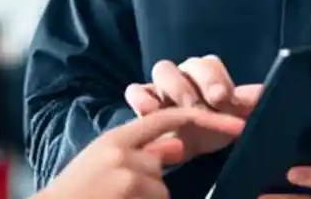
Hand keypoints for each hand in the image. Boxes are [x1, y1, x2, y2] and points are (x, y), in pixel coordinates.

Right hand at [37, 107, 245, 198]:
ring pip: (160, 191)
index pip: (167, 119)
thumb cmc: (73, 194)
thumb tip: (174, 149)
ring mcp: (128, 176)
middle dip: (148, 186)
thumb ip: (138, 156)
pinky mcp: (132, 192)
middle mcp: (122, 153)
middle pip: (161, 168)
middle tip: (113, 193)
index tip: (237, 127)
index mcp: (114, 139)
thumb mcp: (101, 166)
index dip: (206, 120)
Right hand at [124, 55, 262, 157]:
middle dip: (204, 81)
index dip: (218, 78)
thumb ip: (246, 105)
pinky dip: (142, 97)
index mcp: (205, 74)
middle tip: (214, 101)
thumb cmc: (210, 129)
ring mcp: (160, 85)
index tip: (226, 98)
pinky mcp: (141, 100)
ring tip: (187, 107)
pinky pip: (136, 90)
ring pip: (163, 70)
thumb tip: (267, 93)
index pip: (211, 64)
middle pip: (190, 64)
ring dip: (177, 86)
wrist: (182, 149)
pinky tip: (150, 110)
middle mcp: (184, 74)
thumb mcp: (231, 119)